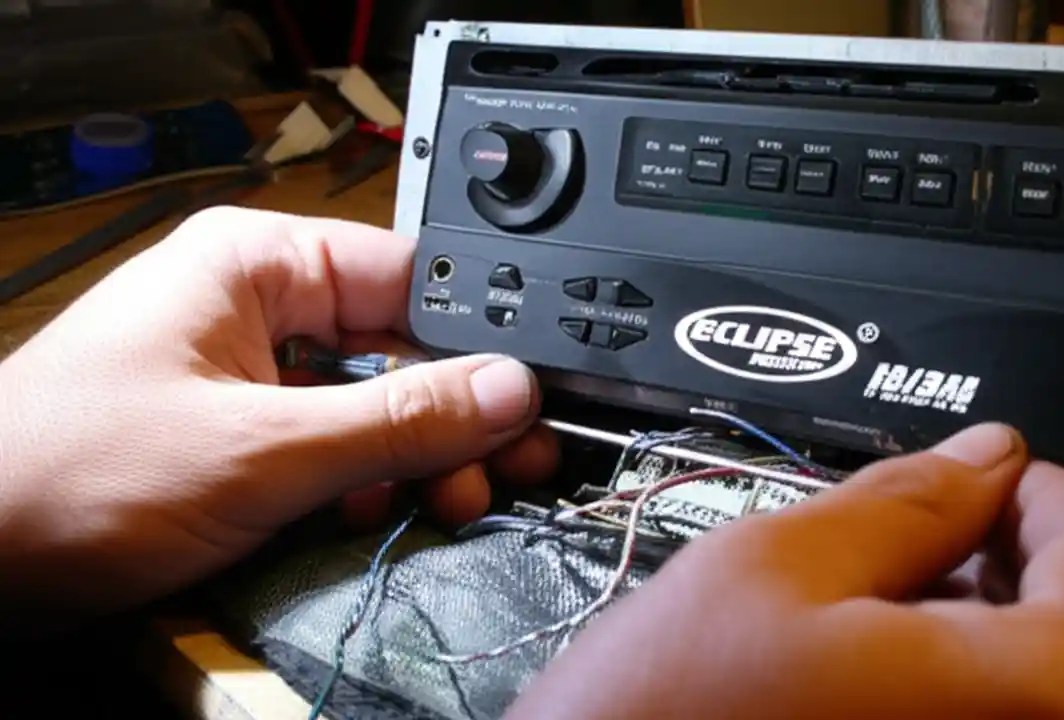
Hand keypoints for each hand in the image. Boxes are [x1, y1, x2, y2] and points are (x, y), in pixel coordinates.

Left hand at [0, 206, 556, 629]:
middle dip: (453, 412)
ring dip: (414, 454)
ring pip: (368, 400)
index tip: (529, 396)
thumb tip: (505, 389)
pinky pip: (328, 439)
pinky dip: (362, 478)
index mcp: (258, 263)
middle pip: (395, 344)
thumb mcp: (266, 449)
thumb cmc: (71, 475)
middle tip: (513, 462)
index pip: (408, 277)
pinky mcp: (237, 429)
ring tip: (455, 499)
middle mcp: (256, 304)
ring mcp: (246, 370)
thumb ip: (398, 420)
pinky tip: (382, 510)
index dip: (479, 338)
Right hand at [507, 424, 1063, 719]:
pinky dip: (954, 678)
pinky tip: (866, 666)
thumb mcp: (776, 567)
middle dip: (1001, 552)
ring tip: (862, 603)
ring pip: (1046, 678)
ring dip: (974, 615)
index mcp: (1038, 702)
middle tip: (900, 531)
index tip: (971, 476)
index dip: (1040, 489)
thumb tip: (982, 457)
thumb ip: (904, 498)